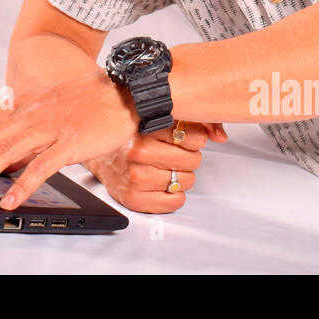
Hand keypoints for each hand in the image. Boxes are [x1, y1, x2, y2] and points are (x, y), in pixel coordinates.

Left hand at [0, 68, 141, 209]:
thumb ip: (24, 131)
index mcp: (24, 107)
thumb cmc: (89, 101)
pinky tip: (8, 201)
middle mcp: (31, 115)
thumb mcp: (49, 110)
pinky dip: (22, 185)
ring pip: (6, 152)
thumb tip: (2, 158)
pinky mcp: (70, 142)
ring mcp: (50, 128)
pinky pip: (42, 166)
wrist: (124, 91)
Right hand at [84, 120, 227, 213]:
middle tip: (172, 153)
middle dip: (187, 157)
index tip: (185, 138)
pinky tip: (162, 183)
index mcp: (145, 127)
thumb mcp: (160, 117)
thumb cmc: (132, 134)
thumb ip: (195, 120)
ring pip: (186, 182)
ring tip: (165, 167)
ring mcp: (135, 177)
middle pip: (193, 161)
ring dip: (181, 176)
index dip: (194, 139)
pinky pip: (174, 201)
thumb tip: (218, 135)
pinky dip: (174, 195)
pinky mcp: (133, 198)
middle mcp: (138, 152)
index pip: (193, 137)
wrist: (99, 152)